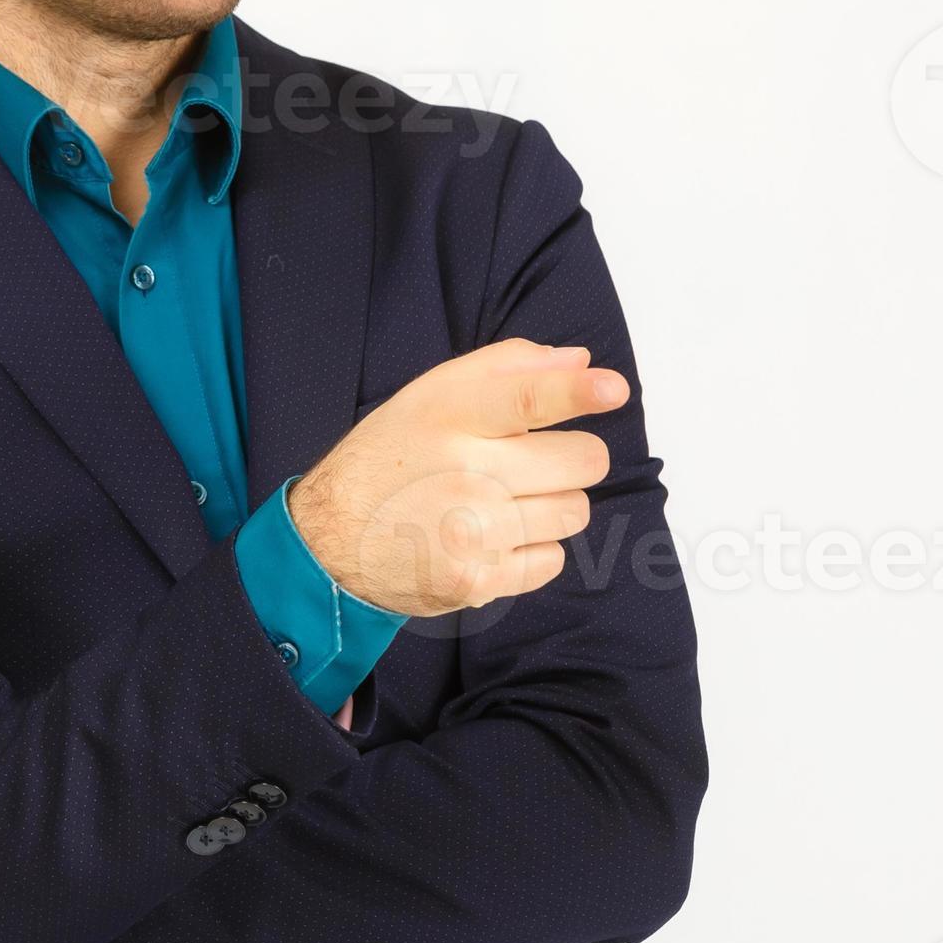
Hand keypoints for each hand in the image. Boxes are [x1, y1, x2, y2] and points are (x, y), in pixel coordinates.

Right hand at [288, 338, 623, 616]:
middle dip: (572, 458)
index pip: (527, 397)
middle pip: (579, 461)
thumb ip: (507, 368)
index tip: (613, 389)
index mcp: (450, 416)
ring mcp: (471, 533)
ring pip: (574, 511)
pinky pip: (552, 559)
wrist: (329, 541)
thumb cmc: (391, 457)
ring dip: (555, 503)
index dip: (578, 391)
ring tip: (507, 501)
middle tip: (535, 462)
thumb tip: (582, 361)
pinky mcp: (476, 582)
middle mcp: (463, 473)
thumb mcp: (430, 394)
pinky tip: (495, 538)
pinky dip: (534, 548)